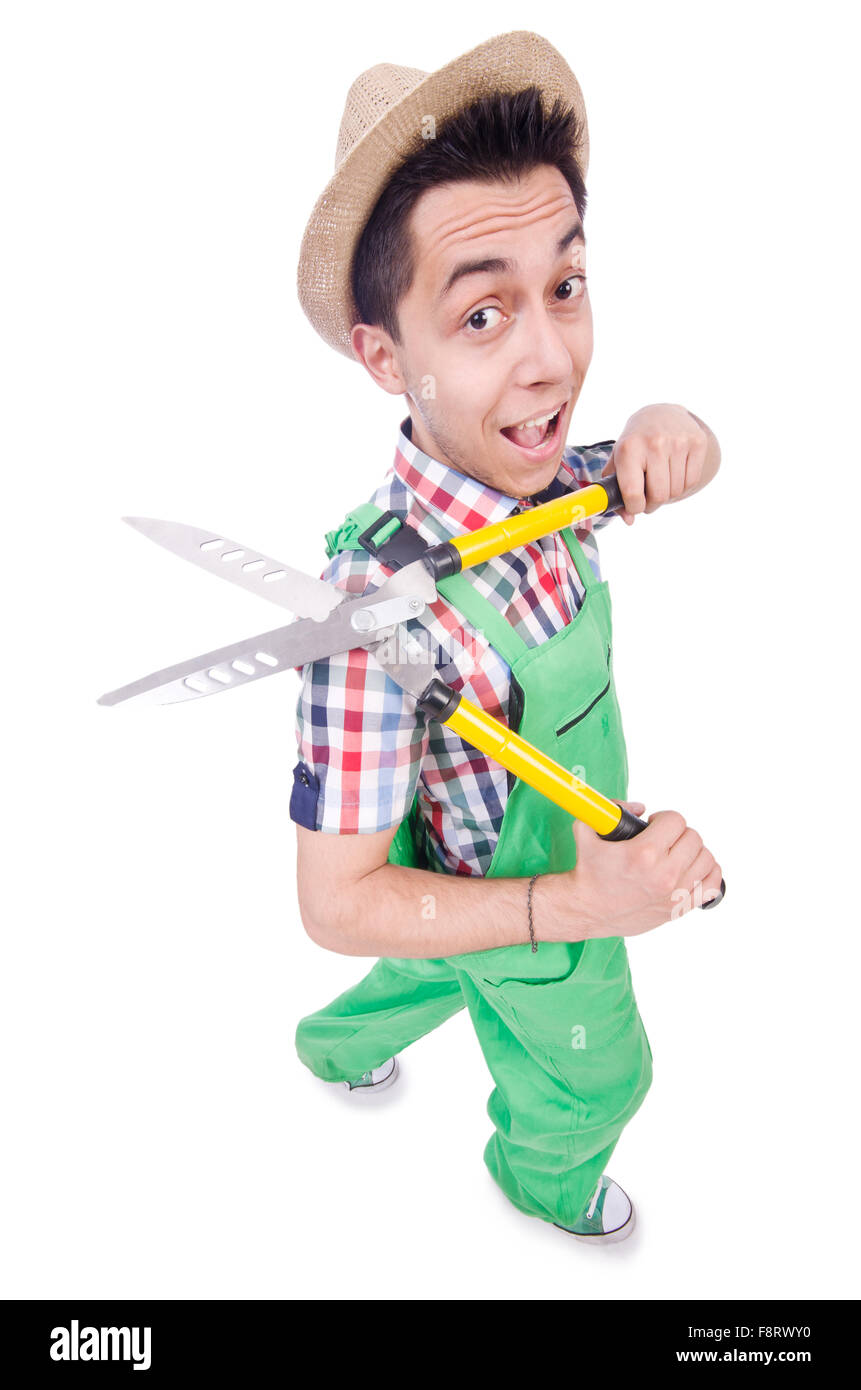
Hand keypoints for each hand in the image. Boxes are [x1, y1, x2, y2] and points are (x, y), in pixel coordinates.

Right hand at [554, 799, 722, 939]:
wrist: (586, 910)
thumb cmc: (588, 873)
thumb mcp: (587, 830)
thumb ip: (611, 808)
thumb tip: (639, 807)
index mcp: (643, 853)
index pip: (676, 820)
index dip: (663, 818)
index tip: (653, 824)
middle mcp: (664, 874)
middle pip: (693, 837)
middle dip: (677, 833)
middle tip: (662, 839)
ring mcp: (674, 893)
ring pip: (706, 858)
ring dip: (692, 851)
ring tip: (675, 853)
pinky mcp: (679, 908)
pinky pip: (711, 884)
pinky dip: (707, 872)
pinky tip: (691, 869)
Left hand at [602, 404, 712, 524]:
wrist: (659, 414)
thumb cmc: (635, 444)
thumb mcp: (618, 462)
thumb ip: (615, 493)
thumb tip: (629, 520)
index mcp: (629, 448)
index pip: (633, 493)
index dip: (634, 507)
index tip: (635, 504)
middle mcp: (654, 443)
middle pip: (659, 496)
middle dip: (652, 504)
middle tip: (648, 496)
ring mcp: (678, 442)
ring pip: (676, 491)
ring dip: (667, 494)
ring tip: (660, 481)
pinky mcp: (697, 442)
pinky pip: (692, 481)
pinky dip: (682, 485)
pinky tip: (674, 472)